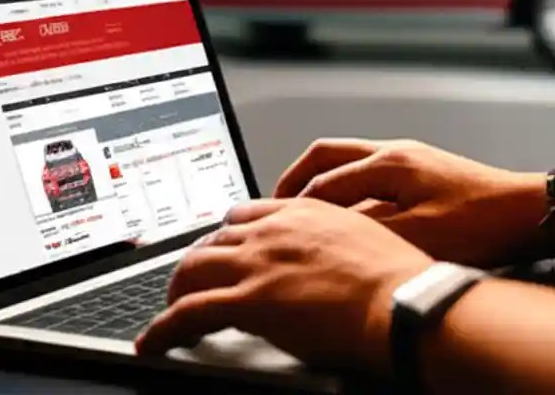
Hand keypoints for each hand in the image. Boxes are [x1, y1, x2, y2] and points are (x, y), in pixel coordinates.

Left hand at [134, 198, 432, 371]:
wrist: (400, 302)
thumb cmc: (396, 280)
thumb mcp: (364, 240)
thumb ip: (334, 243)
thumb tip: (328, 261)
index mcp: (303, 212)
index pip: (246, 216)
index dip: (228, 236)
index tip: (224, 248)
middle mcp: (273, 231)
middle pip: (213, 239)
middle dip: (198, 262)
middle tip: (192, 282)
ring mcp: (257, 265)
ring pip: (193, 269)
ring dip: (177, 291)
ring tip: (171, 312)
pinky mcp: (247, 302)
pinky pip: (188, 313)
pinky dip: (164, 329)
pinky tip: (155, 342)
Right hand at [275, 139, 546, 266]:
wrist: (529, 213)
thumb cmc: (482, 224)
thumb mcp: (416, 237)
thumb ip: (365, 232)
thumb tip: (324, 233)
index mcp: (388, 163)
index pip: (322, 183)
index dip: (293, 207)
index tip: (271, 224)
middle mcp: (395, 152)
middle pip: (326, 156)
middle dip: (295, 181)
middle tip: (273, 207)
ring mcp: (410, 159)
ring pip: (347, 161)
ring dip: (320, 184)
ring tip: (303, 212)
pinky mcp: (423, 173)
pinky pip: (368, 173)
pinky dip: (346, 190)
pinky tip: (348, 216)